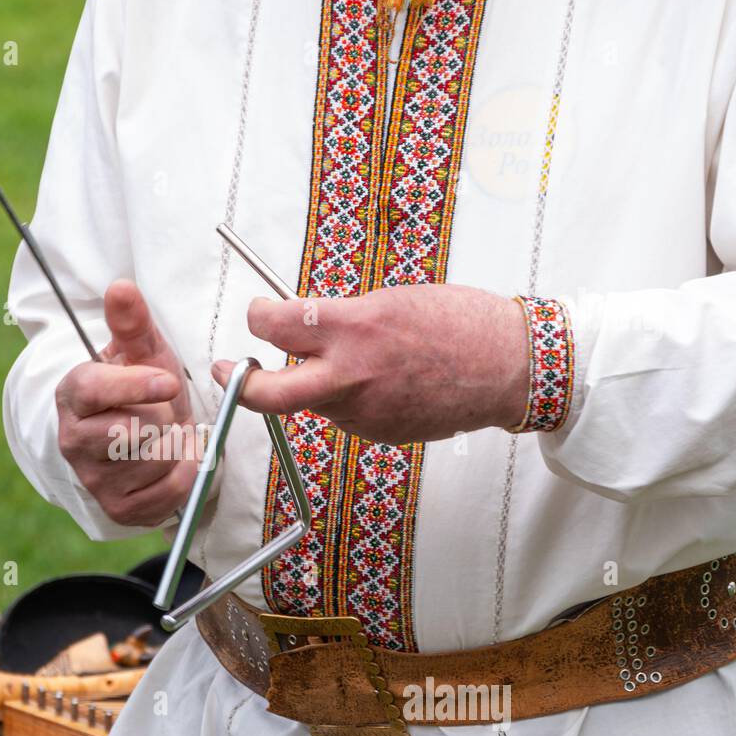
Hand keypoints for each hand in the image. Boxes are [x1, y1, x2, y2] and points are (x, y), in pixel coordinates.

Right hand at [55, 280, 197, 525]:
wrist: (143, 436)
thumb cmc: (141, 387)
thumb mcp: (141, 351)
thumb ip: (131, 322)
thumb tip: (121, 287)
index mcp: (73, 395)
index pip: (92, 390)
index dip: (133, 385)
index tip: (169, 380)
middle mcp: (74, 440)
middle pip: (127, 431)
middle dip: (161, 418)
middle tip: (165, 411)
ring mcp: (94, 479)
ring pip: (154, 461)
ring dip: (177, 445)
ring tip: (170, 434)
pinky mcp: (119, 508)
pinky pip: (168, 492)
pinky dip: (185, 474)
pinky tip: (176, 459)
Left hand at [212, 284, 528, 443]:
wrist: (509, 367)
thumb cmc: (458, 323)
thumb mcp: (390, 301)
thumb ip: (340, 319)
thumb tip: (302, 326)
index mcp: (354, 328)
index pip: (277, 325)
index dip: (258, 317)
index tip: (258, 314)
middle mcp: (352, 375)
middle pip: (268, 394)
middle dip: (238, 385)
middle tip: (227, 372)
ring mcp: (364, 411)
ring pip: (313, 401)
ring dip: (315, 384)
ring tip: (360, 362)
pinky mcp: (379, 434)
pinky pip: (345, 416)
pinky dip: (350, 399)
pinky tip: (386, 382)